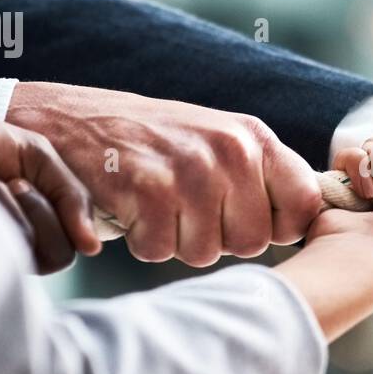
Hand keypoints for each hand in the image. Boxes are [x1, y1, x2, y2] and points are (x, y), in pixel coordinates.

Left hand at [0, 106, 100, 273]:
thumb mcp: (39, 158)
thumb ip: (73, 198)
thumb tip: (92, 247)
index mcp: (35, 221)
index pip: (72, 242)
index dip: (65, 213)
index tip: (28, 180)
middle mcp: (16, 244)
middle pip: (62, 255)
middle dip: (43, 211)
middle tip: (14, 182)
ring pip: (40, 254)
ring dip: (20, 209)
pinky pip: (14, 250)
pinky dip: (2, 213)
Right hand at [6, 82, 321, 265]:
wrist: (67, 120)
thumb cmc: (148, 140)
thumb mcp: (214, 139)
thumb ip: (259, 174)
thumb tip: (304, 222)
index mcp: (253, 137)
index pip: (305, 203)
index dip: (280, 227)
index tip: (249, 223)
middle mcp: (230, 150)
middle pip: (253, 242)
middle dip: (218, 239)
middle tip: (184, 211)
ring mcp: (190, 170)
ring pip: (205, 253)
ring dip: (175, 241)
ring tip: (155, 205)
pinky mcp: (149, 190)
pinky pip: (160, 251)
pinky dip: (141, 242)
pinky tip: (130, 209)